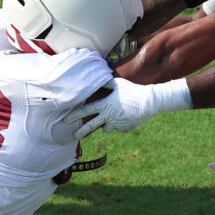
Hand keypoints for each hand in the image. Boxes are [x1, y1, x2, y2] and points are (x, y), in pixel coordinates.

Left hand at [64, 77, 191, 138]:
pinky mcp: (124, 129)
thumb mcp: (117, 84)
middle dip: (80, 132)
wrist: (148, 102)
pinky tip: (127, 116)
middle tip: (74, 136)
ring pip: (106, 128)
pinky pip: (118, 128)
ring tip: (116, 115)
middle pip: (90, 126)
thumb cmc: (132, 90)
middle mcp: (107, 117)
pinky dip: (120, 123)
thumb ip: (105, 84)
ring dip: (107, 124)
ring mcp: (116, 124)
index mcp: (104, 105)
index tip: (66, 119)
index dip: (74, 115)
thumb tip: (96, 79)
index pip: (85, 111)